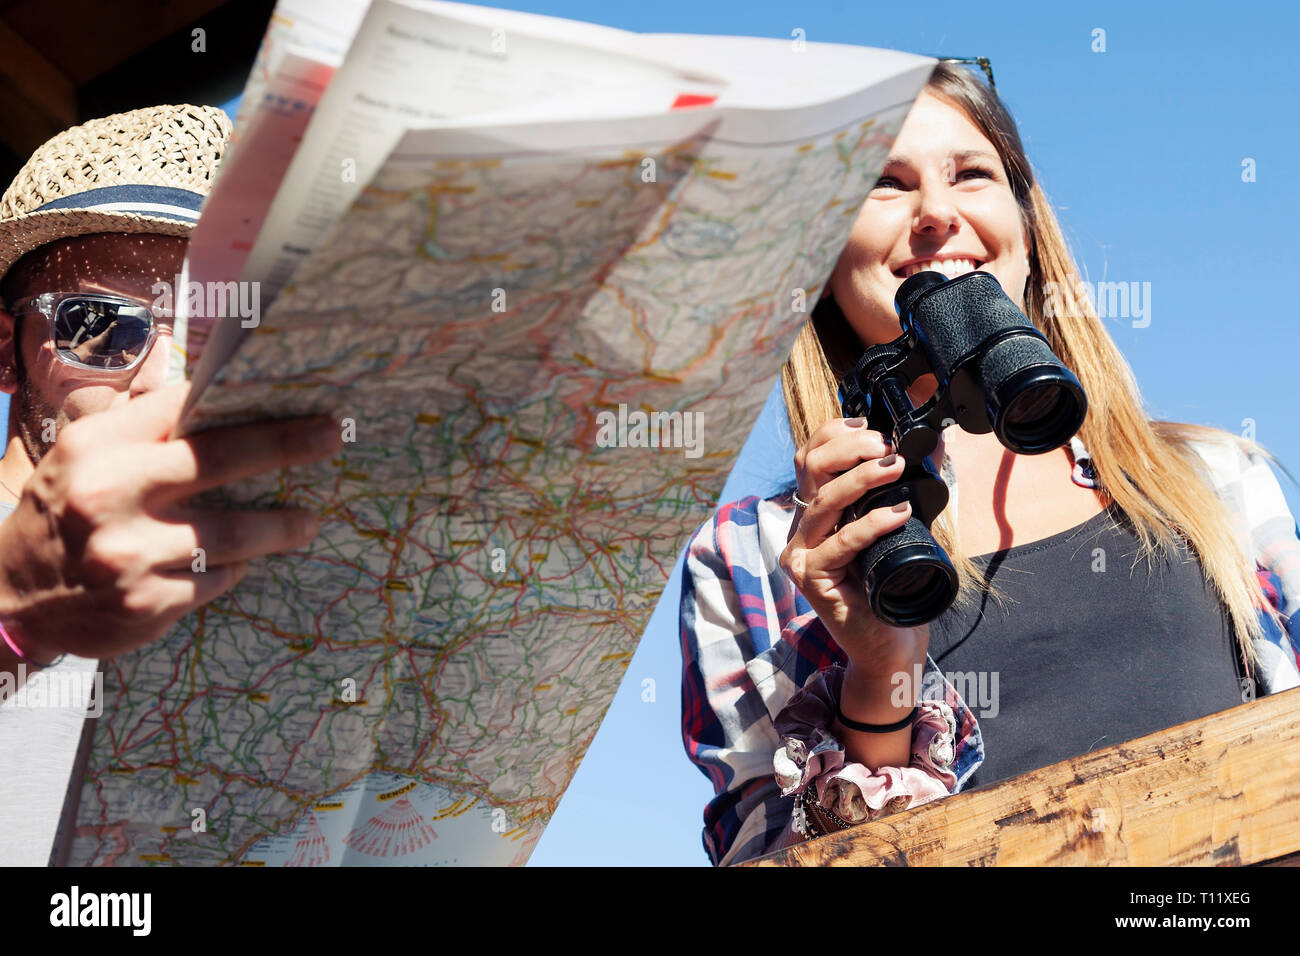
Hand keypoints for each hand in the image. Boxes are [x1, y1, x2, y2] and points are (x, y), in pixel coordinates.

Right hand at [0, 382, 341, 661]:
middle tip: (331, 437)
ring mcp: (127, 553)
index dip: (244, 398)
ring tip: (307, 521)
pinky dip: (233, 570)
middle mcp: (109, 494)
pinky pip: (216, 580)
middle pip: (220, 459)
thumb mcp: (86, 454)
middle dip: (285, 445)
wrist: (10, 594)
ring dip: (281, 526)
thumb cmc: (66, 509)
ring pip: (232, 533)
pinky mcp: (143, 603)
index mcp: (98, 446)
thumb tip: (212, 382)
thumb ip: (144, 420)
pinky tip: (240, 563)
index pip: (183, 407)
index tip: (297, 393)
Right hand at [780, 417, 933, 680]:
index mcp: (815, 513)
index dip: (833, 433)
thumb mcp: (895, 527)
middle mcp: (802, 530)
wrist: (887, 642)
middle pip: (808, 467)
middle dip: (848, 447)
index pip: (809, 457)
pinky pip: (840, 542)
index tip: (868, 425)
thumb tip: (932, 445)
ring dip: (861, 478)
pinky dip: (871, 523)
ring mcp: (800, 554)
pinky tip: (898, 513)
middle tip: (886, 447)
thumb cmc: (890, 587)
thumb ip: (899, 489)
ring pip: (823, 501)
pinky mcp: (810, 578)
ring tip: (896, 467)